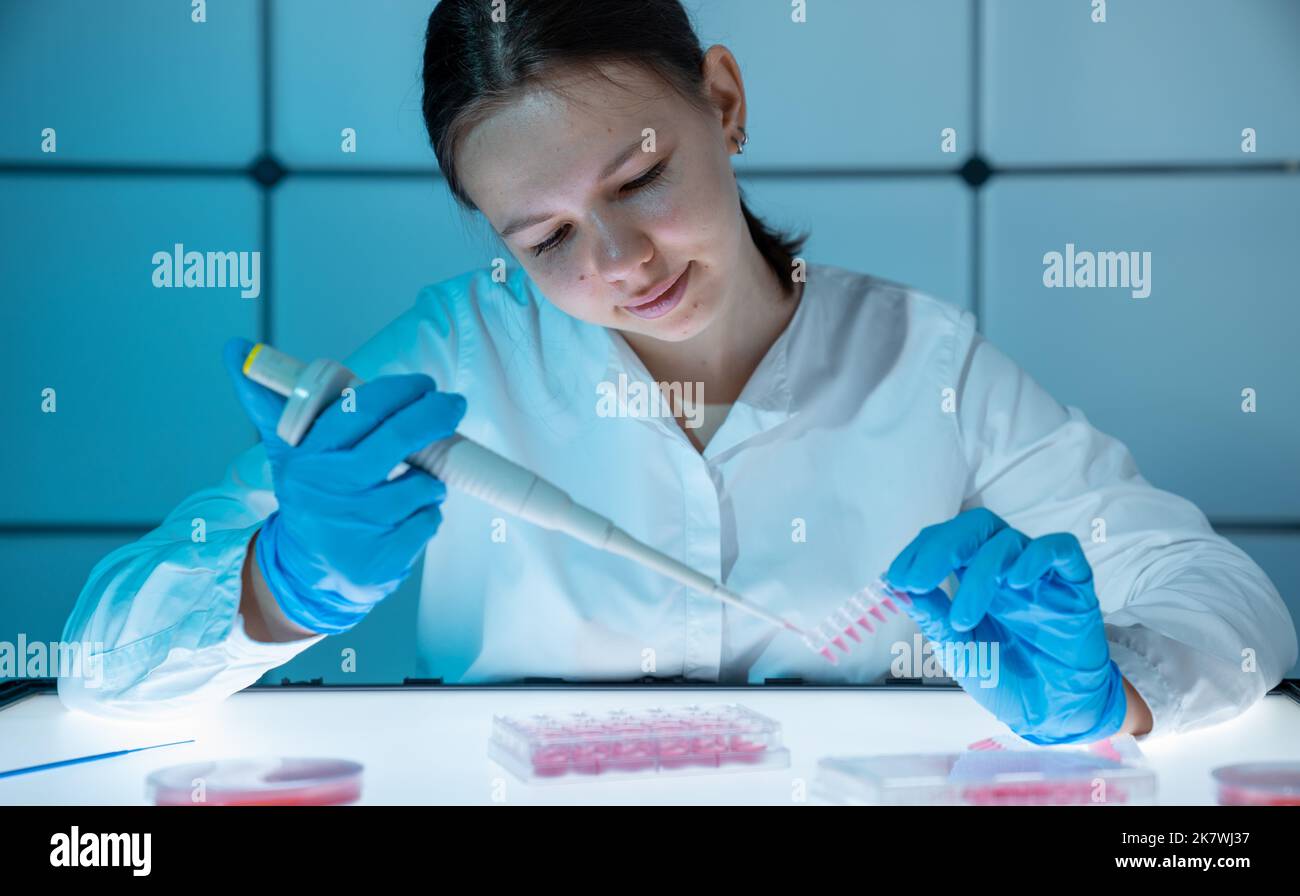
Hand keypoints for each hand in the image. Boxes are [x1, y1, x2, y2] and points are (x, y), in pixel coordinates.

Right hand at [223, 338, 466, 633]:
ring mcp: (357, 526)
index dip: (399, 391)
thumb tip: (236, 348)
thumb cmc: (310, 495)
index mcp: (309, 456)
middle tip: (453, 404)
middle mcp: (331, 489)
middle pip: (396, 439)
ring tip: (416, 482)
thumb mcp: (286, 450)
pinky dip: (429, 513)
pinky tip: (409, 517)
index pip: (360, 409)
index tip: (424, 383)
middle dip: (432, 415)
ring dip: (431, 478)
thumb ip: (269, 401)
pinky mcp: (380, 558)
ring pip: (420, 484)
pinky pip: (428, 520)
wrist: (306, 570)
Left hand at [884, 507, 1126, 744]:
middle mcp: (1005, 566)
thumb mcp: (957, 646)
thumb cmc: (1002, 674)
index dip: (920, 551)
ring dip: (978, 575)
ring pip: (1007, 541)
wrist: (1048, 711)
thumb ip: (932, 613)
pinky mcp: (1073, 583)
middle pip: (976, 526)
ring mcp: (1038, 573)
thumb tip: (894, 584)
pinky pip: (1060, 549)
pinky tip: (1016, 582)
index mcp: (974, 575)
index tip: (897, 578)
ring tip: (964, 620)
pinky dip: (1035, 557)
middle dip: (942, 547)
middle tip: (917, 581)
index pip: (946, 540)